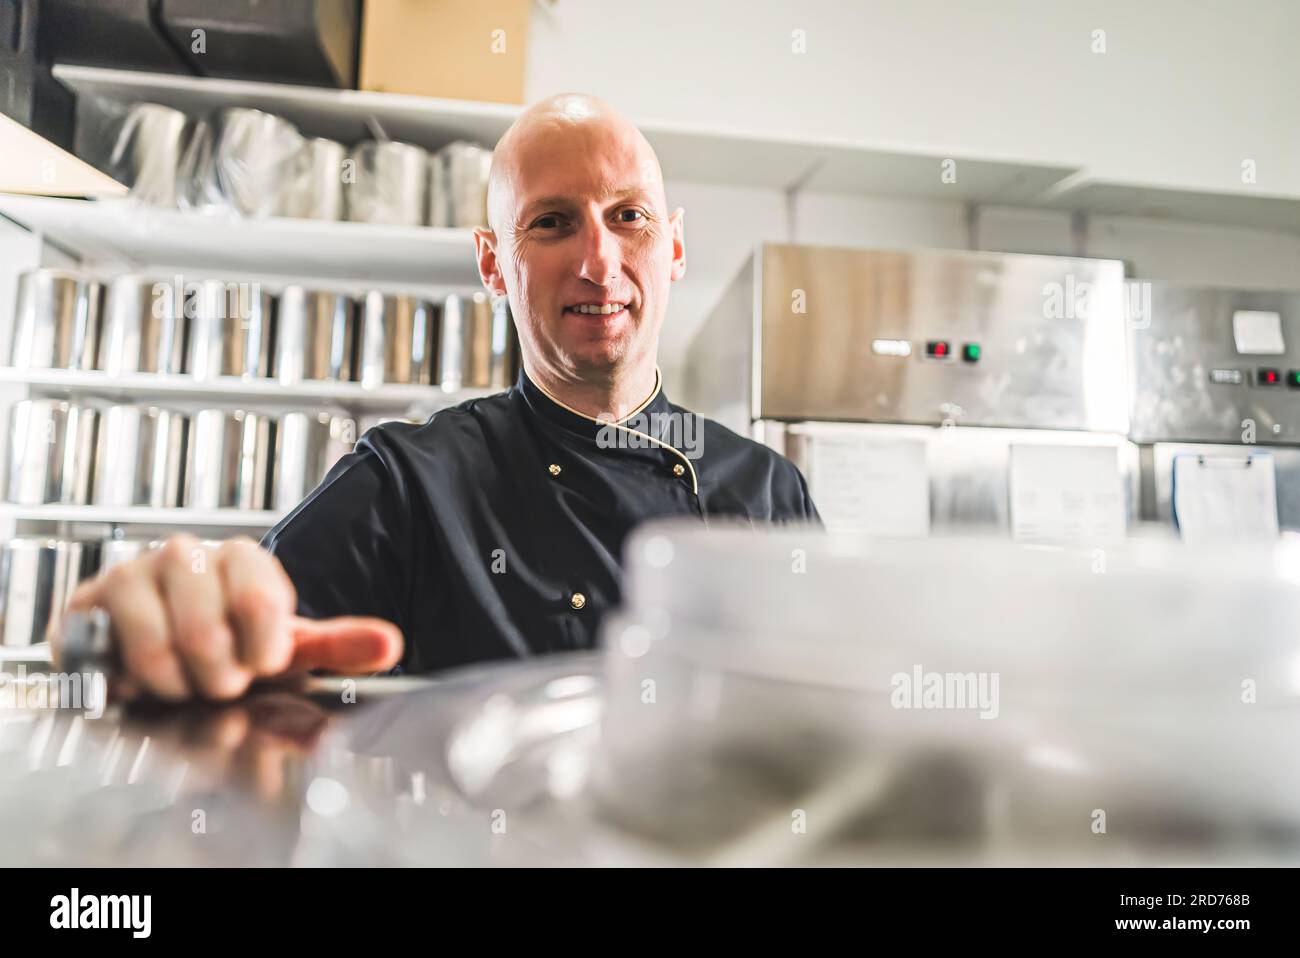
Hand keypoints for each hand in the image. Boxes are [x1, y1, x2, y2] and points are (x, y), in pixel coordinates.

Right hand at [55, 535, 402, 702]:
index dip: (262, 650)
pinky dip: (134, 684)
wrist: (168, 648)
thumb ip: (340, 644)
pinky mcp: (91, 603)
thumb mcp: (289, 645)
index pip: (261, 600)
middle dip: (218, 676)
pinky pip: (112, 655)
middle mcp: (187, 555)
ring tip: (186, 681)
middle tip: (221, 681)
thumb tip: (388, 644)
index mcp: (243, 558)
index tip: (261, 662)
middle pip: (206, 633)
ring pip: (159, 648)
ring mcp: (134, 573)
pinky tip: (145, 679)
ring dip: (178, 685)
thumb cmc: (232, 641)